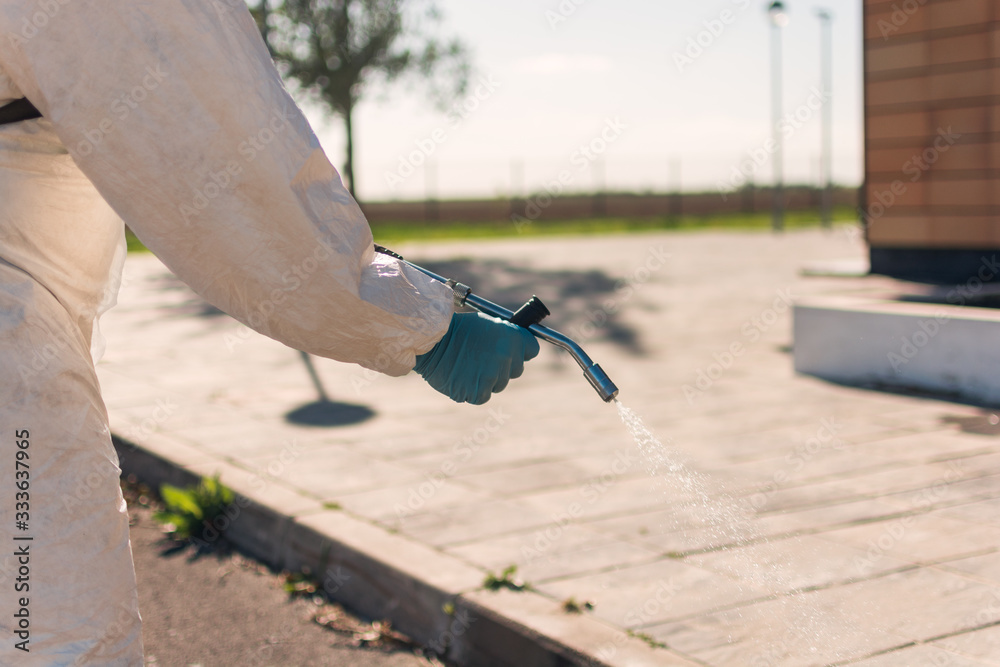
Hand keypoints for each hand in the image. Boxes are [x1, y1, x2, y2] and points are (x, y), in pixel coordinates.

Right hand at [414, 312, 539, 404]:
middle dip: (502, 366)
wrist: (431, 341)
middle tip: (482, 358)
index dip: (520, 350)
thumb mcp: (487, 323)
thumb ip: (505, 337)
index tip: (511, 351)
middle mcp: (506, 357)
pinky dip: (472, 390)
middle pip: (515, 370)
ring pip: (498, 384)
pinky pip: (482, 395)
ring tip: (466, 365)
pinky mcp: (478, 392)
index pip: (531, 350)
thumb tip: (516, 349)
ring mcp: (493, 376)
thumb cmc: (455, 329)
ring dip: (486, 379)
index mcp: (512, 337)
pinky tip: (460, 376)